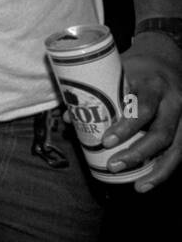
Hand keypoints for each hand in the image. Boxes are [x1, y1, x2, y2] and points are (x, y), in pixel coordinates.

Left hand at [101, 31, 181, 191]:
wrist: (166, 56)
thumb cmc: (134, 66)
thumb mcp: (115, 71)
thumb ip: (95, 93)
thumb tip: (69, 120)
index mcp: (152, 83)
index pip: (142, 107)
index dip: (126, 126)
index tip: (106, 141)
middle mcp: (173, 100)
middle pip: (161, 131)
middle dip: (138, 152)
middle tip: (113, 165)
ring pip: (176, 146)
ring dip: (156, 168)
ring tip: (138, 186)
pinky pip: (180, 151)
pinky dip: (165, 169)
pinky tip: (149, 182)